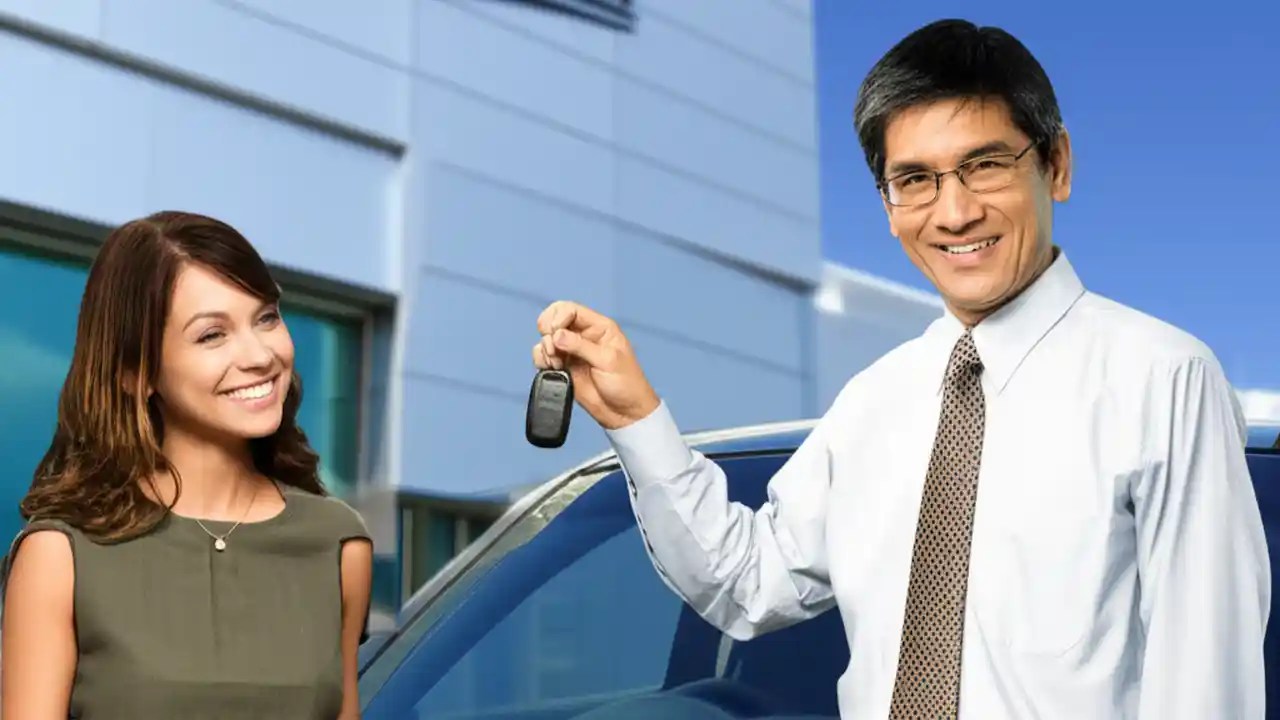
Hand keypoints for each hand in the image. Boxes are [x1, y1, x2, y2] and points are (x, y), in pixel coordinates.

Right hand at [533, 301, 660, 430]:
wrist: (623, 412)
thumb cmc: (626, 383)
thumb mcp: (607, 360)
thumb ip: (581, 346)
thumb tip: (556, 335)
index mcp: (599, 327)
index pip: (570, 309)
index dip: (558, 317)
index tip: (555, 333)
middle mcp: (583, 336)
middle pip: (554, 319)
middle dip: (547, 331)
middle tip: (553, 347)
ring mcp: (571, 351)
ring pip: (546, 339)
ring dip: (545, 349)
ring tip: (556, 363)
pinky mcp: (563, 367)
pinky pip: (543, 356)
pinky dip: (541, 360)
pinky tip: (553, 369)